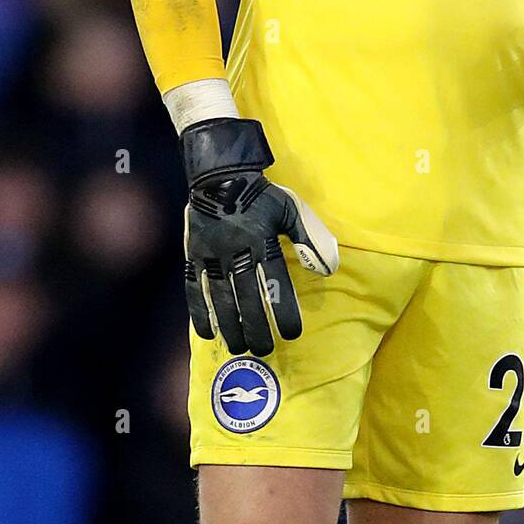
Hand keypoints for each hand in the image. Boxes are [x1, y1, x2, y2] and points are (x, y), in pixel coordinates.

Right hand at [182, 117, 338, 355]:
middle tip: (265, 349)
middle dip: (257, 327)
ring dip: (231, 325)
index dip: (284, 310)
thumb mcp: (291, 208)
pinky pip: (195, 287)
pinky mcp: (194, 254)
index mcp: (262, 240)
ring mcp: (212, 254)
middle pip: (247, 298)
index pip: (275, 283)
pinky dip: (200, 311)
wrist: (219, 174)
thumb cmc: (260, 194)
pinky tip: (208, 332)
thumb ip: (311, 238)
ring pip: (221, 298)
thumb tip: (329, 269)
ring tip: (241, 348)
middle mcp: (236, 251)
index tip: (292, 333)